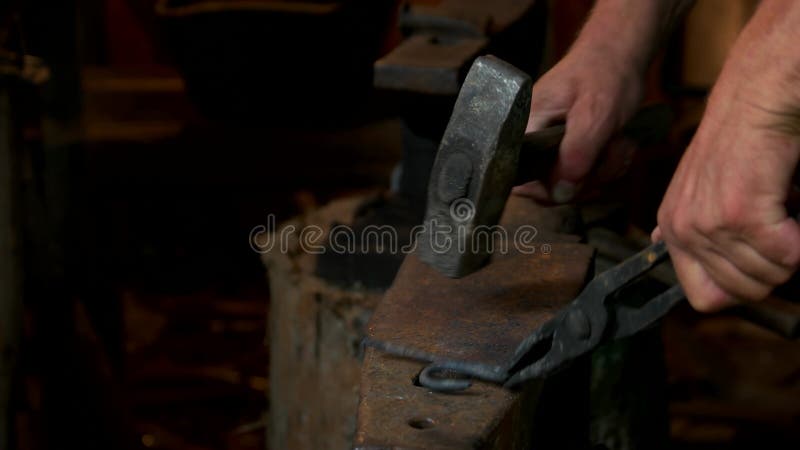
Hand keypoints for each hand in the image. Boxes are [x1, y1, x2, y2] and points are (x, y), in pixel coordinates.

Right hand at [514, 45, 644, 202]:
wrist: (621, 55)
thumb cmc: (603, 75)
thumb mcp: (594, 115)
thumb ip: (575, 155)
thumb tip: (560, 195)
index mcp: (524, 129)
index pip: (520, 179)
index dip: (549, 187)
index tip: (581, 175)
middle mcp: (533, 143)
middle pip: (550, 189)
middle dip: (588, 178)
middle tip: (612, 149)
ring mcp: (553, 149)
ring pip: (574, 185)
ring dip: (605, 170)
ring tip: (619, 141)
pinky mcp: (571, 152)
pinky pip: (588, 177)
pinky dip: (609, 166)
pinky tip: (619, 143)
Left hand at [653, 93, 799, 310]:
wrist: (755, 100)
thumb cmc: (739, 145)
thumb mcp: (698, 189)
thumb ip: (688, 224)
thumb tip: (662, 241)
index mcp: (673, 228)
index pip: (702, 298)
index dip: (739, 290)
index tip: (757, 263)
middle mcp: (684, 230)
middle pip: (744, 291)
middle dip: (773, 265)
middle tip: (778, 226)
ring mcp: (710, 224)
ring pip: (768, 276)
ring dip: (789, 249)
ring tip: (782, 210)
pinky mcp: (741, 214)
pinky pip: (786, 257)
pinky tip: (793, 208)